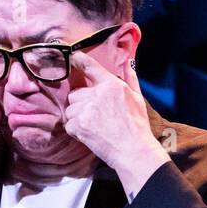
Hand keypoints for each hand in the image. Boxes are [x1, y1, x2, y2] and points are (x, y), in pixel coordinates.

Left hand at [63, 51, 167, 189]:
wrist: (133, 150)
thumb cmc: (138, 126)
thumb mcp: (138, 98)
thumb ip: (130, 78)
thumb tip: (128, 62)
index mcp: (111, 85)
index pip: (91, 68)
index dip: (80, 61)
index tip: (73, 57)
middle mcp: (97, 94)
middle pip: (76, 93)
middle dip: (81, 103)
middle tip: (94, 115)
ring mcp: (87, 110)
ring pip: (70, 109)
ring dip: (77, 117)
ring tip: (93, 126)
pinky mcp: (79, 125)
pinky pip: (69, 124)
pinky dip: (75, 130)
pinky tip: (88, 134)